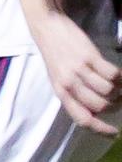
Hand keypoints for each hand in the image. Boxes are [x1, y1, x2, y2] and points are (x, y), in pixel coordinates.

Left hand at [29, 7, 121, 135]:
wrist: (47, 28)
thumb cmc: (55, 56)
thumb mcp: (58, 78)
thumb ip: (73, 94)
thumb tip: (96, 111)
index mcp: (60, 93)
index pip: (81, 119)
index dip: (100, 130)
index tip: (114, 133)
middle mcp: (68, 84)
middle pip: (101, 106)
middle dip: (115, 106)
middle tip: (119, 99)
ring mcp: (79, 70)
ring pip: (109, 90)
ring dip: (120, 90)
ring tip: (119, 85)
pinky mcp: (89, 56)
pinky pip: (113, 73)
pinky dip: (121, 76)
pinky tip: (119, 74)